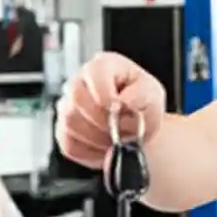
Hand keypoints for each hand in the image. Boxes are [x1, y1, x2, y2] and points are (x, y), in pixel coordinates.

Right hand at [54, 52, 166, 168]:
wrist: (138, 129)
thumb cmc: (143, 105)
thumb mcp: (153, 95)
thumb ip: (141, 95)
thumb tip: (125, 100)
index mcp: (104, 65)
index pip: (93, 73)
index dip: (104, 94)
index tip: (118, 109)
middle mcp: (80, 81)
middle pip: (76, 98)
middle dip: (102, 120)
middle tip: (121, 129)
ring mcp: (68, 106)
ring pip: (70, 123)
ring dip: (98, 137)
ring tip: (116, 138)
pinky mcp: (63, 131)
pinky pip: (69, 144)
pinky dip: (90, 151)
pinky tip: (104, 146)